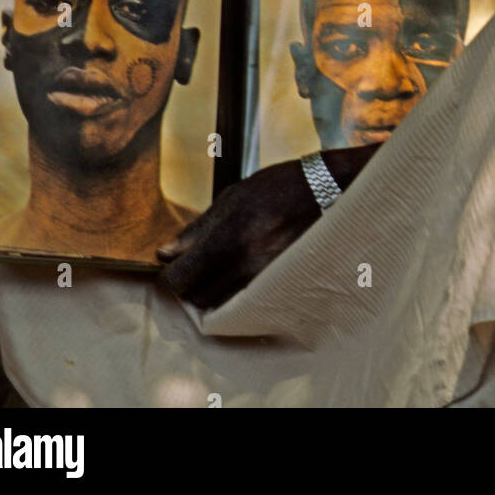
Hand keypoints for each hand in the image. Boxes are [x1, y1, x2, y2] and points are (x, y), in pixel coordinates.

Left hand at [158, 144, 378, 308]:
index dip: (171, 272)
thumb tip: (164, 252)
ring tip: (222, 267)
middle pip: (198, 299)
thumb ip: (197, 229)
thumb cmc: (279, 188)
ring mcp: (267, 282)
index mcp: (230, 238)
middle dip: (191, 284)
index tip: (175, 261)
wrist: (331, 191)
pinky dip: (236, 295)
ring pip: (222, 306)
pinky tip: (242, 274)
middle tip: (198, 263)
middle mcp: (247, 266)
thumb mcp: (233, 197)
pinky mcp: (281, 290)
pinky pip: (246, 305)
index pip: (180, 279)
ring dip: (213, 291)